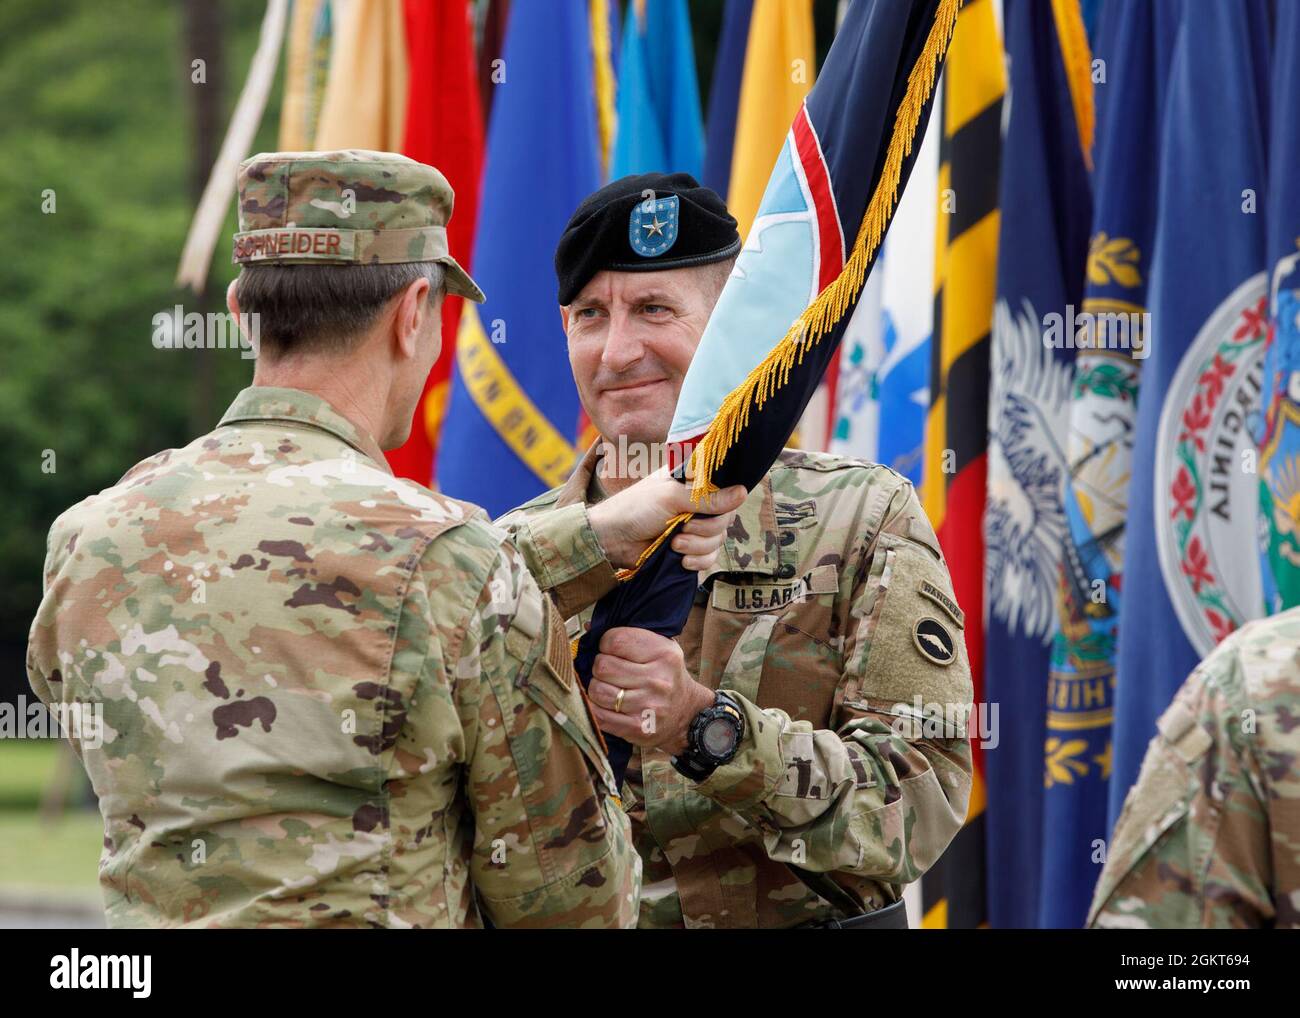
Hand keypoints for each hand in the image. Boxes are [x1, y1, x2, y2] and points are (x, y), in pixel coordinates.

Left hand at [586, 627, 715, 754]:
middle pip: (602, 666)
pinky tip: (605, 704)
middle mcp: (657, 679)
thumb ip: (628, 636)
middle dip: (600, 667)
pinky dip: (595, 708)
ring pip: (597, 691)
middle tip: (608, 670)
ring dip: (597, 688)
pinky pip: (598, 715)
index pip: (615, 640)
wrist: (687, 713)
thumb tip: (588, 627)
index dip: (605, 643)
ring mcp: (647, 706)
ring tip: (609, 687)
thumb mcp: (660, 647)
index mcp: (663, 653)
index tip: (611, 649)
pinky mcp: (637, 727)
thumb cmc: (666, 675)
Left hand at [587, 465, 746, 572]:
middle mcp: (696, 504)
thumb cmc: (636, 509)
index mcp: (693, 483)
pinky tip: (680, 561)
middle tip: (682, 528)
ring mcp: (693, 528)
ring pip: (718, 541)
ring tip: (674, 544)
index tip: (709, 510)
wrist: (612, 540)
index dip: (724, 504)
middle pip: (725, 520)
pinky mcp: (688, 550)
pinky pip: (709, 559)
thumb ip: (708, 498)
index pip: (726, 490)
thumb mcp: (672, 498)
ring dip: (698, 547)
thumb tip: (743, 492)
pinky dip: (698, 562)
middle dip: (705, 529)